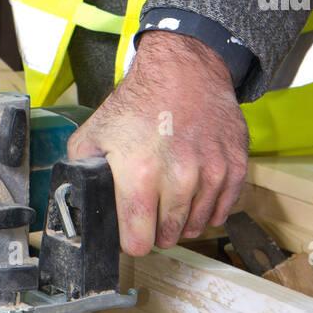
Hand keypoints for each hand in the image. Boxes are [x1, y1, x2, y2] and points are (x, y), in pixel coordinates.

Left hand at [65, 30, 249, 254]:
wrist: (184, 70)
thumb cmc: (141, 101)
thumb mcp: (96, 131)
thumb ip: (81, 169)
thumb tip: (77, 199)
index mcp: (140, 175)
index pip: (138, 242)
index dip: (131, 237)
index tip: (132, 226)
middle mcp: (179, 178)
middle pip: (169, 237)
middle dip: (157, 227)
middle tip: (151, 203)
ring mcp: (211, 174)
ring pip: (196, 227)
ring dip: (183, 218)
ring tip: (172, 191)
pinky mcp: (235, 167)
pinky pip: (222, 212)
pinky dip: (208, 207)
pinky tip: (195, 187)